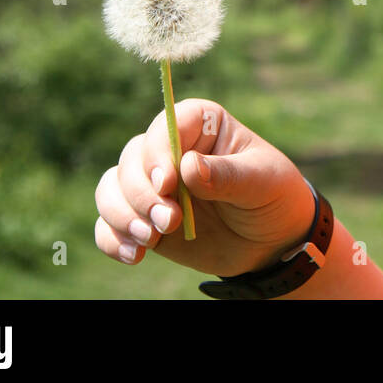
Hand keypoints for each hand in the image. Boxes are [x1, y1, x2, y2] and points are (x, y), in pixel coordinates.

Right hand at [94, 98, 315, 277]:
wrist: (272, 240)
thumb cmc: (273, 197)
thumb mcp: (261, 183)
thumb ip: (227, 175)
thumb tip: (187, 166)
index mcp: (202, 125)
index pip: (166, 126)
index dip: (158, 152)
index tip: (167, 184)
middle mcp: (170, 151)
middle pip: (131, 159)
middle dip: (141, 194)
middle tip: (167, 221)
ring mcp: (153, 185)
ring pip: (112, 188)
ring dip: (122, 215)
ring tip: (150, 240)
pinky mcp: (144, 217)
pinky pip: (109, 223)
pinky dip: (112, 239)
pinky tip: (135, 256)